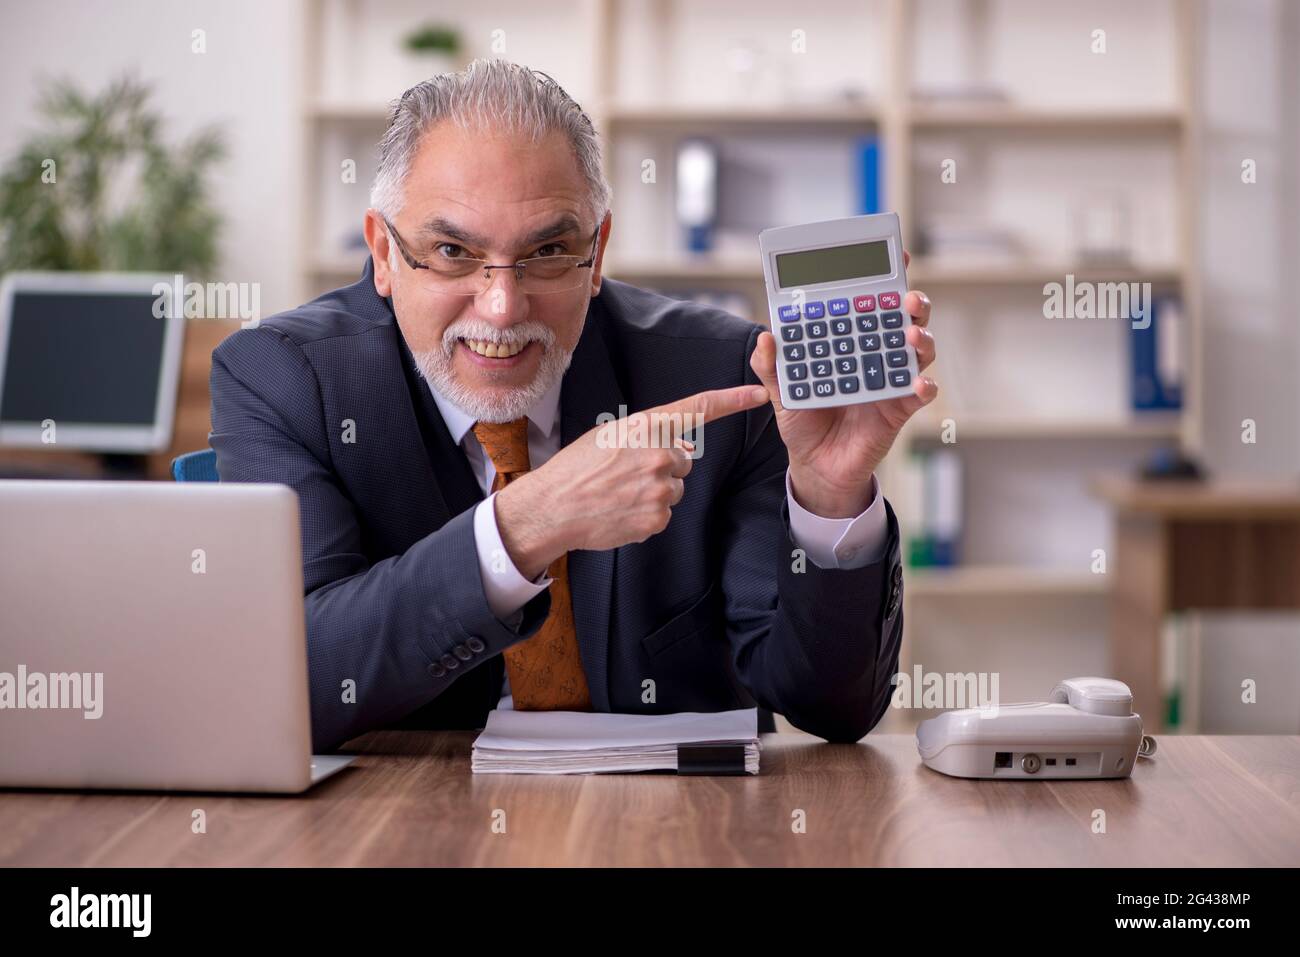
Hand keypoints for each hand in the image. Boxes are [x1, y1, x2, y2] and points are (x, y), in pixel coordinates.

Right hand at [494, 383, 769, 578]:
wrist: (551, 507)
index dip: (732, 401)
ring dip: (655, 491)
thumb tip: (685, 448)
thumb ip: (650, 436)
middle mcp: (659, 454)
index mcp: (646, 427)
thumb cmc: (577, 468)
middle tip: (627, 473)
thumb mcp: (610, 436)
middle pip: (684, 459)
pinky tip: (621, 510)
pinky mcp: (657, 518)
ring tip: (619, 493)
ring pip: (675, 488)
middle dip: (665, 465)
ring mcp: (660, 488)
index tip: (760, 394)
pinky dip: (647, 514)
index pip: (697, 409)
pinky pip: (664, 513)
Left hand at [748, 250, 937, 517]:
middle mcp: (875, 356)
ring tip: (911, 333)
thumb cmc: (803, 423)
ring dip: (920, 338)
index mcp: (849, 344)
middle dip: (912, 302)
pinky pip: (918, 395)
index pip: (869, 305)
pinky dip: (924, 387)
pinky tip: (920, 383)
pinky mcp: (899, 410)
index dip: (883, 281)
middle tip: (907, 297)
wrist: (816, 467)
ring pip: (918, 351)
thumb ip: (772, 365)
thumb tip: (765, 338)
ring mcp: (890, 381)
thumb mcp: (781, 392)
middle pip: (903, 320)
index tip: (894, 258)